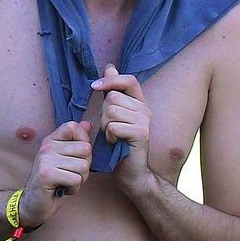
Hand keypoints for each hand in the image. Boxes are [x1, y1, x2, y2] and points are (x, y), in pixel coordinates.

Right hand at [22, 121, 93, 221]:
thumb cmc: (54, 182)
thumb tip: (88, 123)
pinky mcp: (47, 174)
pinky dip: (74, 188)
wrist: (33, 204)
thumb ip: (76, 141)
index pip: (73, 126)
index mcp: (51, 140)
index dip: (83, 141)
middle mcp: (47, 146)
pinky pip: (76, 179)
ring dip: (80, 179)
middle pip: (85, 149)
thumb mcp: (66, 159)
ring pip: (83, 166)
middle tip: (70, 174)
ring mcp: (45, 160)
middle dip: (84, 166)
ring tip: (66, 182)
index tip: (76, 156)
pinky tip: (63, 189)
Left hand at [90, 67, 152, 191]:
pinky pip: (114, 126)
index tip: (94, 87)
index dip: (110, 80)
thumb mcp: (113, 116)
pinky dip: (109, 136)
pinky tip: (115, 144)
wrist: (131, 173)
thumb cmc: (119, 146)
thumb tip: (110, 67)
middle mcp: (145, 110)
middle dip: (104, 113)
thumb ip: (112, 92)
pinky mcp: (141, 134)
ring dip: (105, 126)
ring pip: (111, 111)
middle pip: (113, 97)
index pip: (128, 79)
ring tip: (112, 137)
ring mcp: (145, 122)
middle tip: (110, 129)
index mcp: (139, 103)